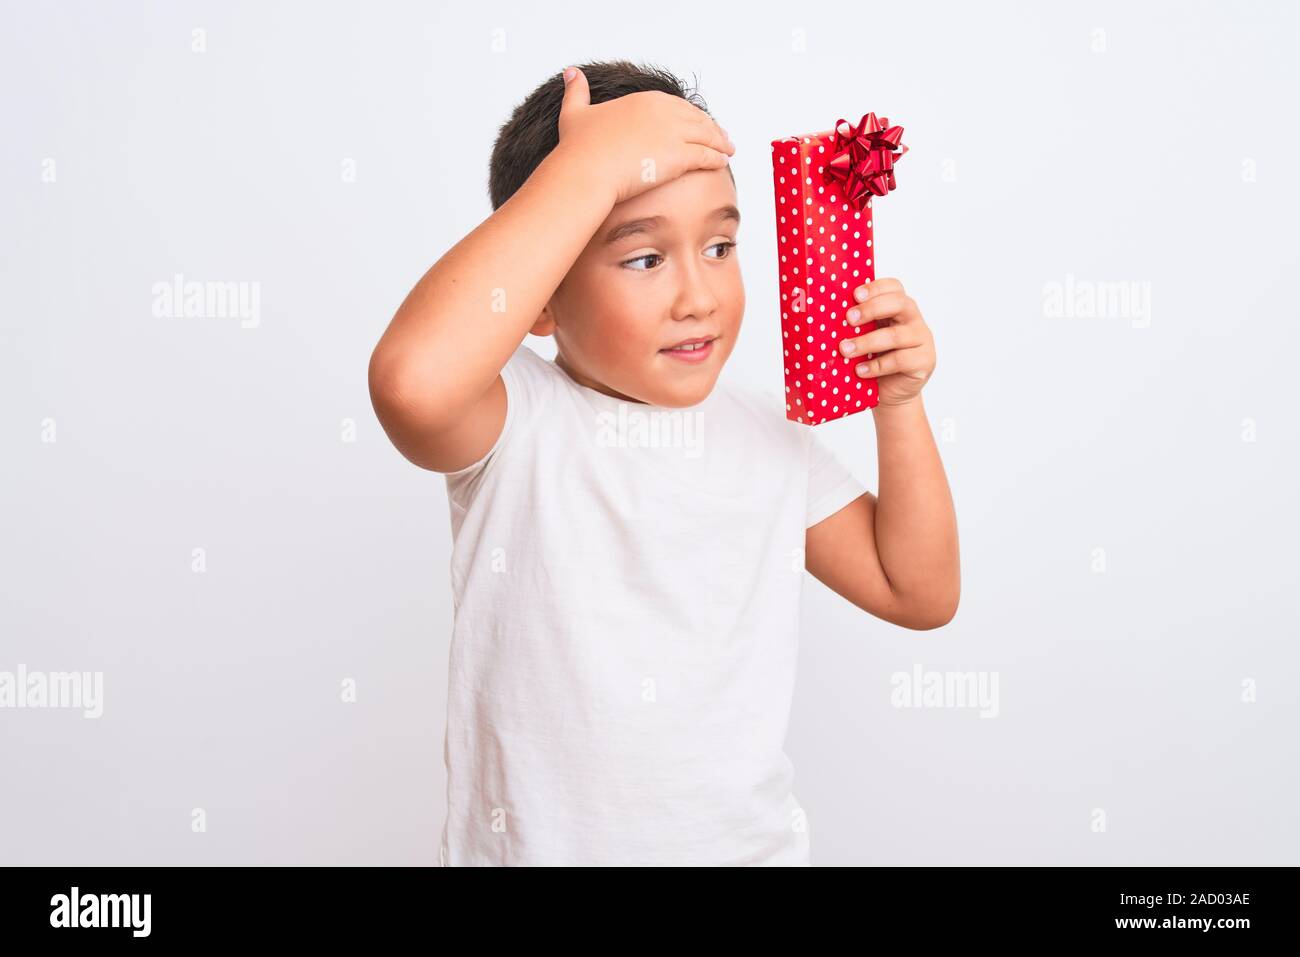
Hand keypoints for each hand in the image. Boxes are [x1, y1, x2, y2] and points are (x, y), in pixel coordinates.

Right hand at [556, 66, 734, 206]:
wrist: (586, 170)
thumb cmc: (579, 148)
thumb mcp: (575, 112)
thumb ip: (577, 91)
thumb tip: (572, 72)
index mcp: (644, 101)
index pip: (677, 106)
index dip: (691, 116)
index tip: (699, 123)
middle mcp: (663, 112)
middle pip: (696, 119)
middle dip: (711, 128)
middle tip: (722, 137)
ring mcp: (673, 133)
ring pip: (706, 136)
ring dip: (720, 143)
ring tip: (728, 151)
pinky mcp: (679, 156)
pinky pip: (706, 156)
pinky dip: (717, 159)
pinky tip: (722, 163)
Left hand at [837, 278, 934, 407]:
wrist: (890, 391)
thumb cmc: (873, 360)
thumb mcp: (863, 337)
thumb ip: (853, 324)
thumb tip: (817, 312)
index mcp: (898, 307)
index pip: (893, 287)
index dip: (875, 288)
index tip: (855, 295)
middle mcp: (912, 319)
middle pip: (898, 303)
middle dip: (871, 309)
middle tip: (849, 319)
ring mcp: (921, 339)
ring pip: (895, 335)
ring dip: (866, 342)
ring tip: (845, 350)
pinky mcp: (924, 361)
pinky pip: (900, 360)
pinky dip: (877, 366)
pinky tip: (860, 370)